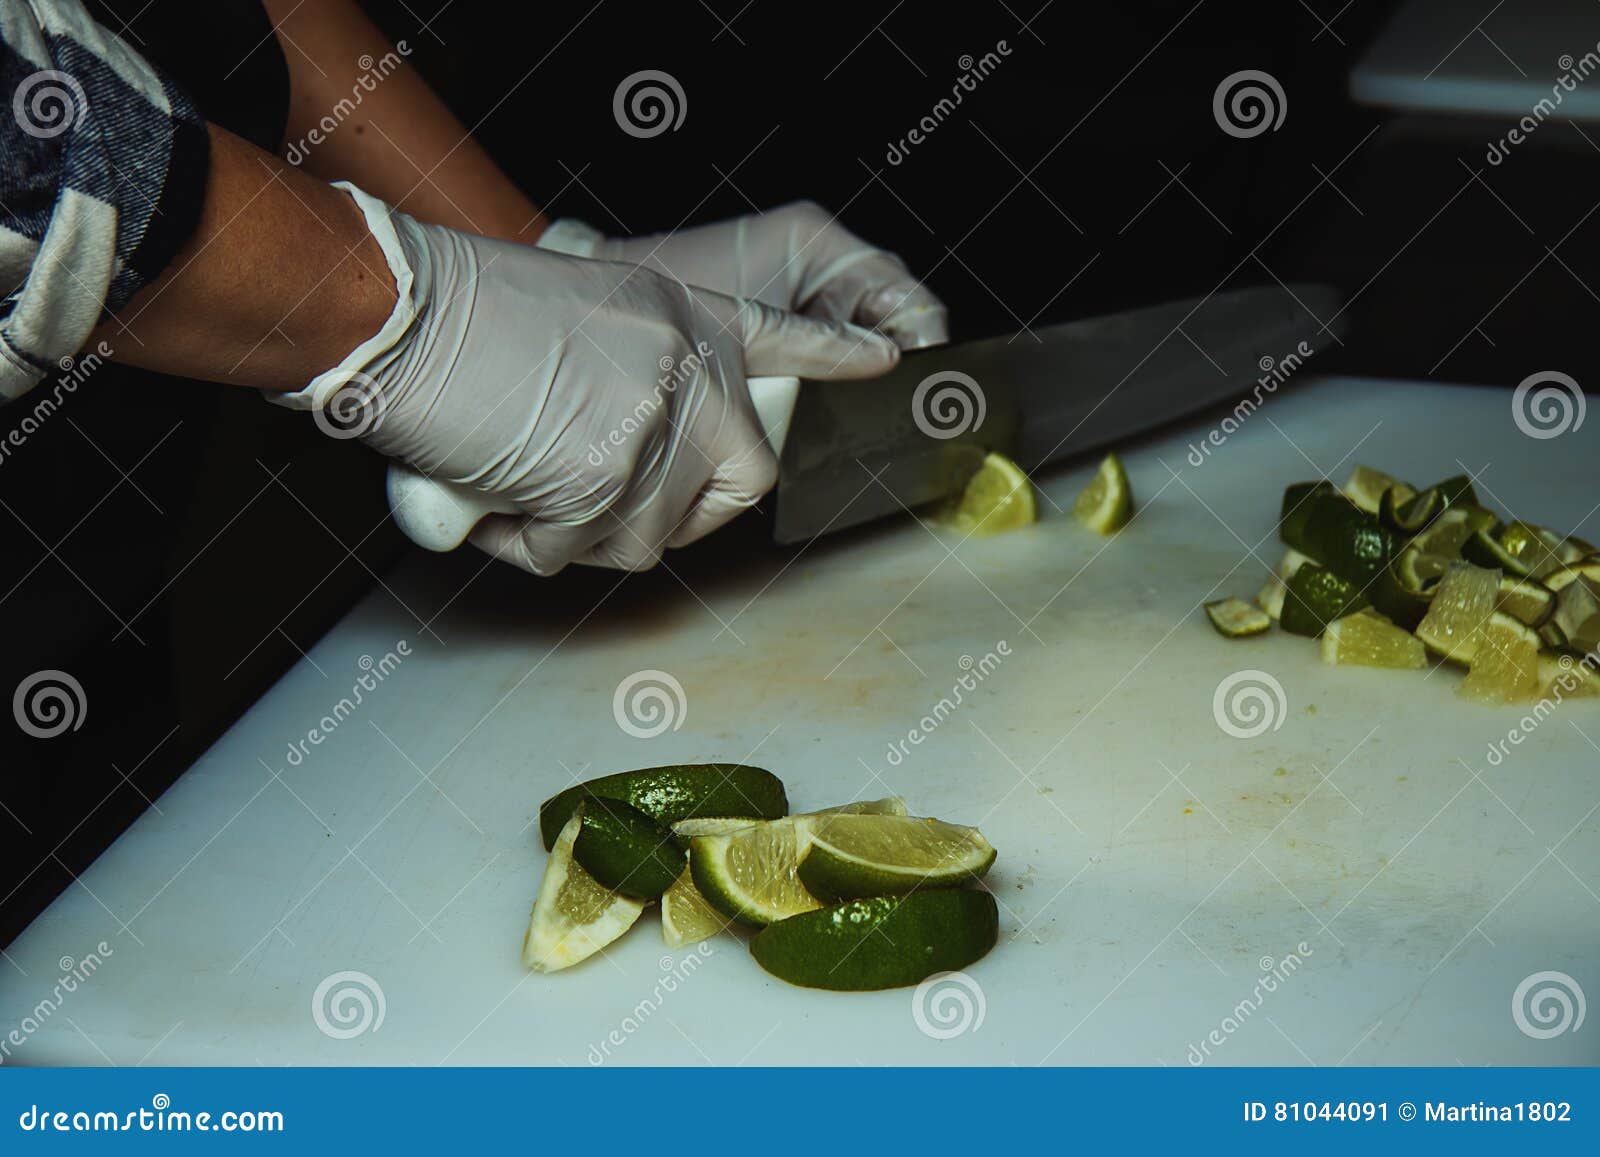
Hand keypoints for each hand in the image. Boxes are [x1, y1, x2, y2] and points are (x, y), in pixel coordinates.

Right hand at [286, 186, 899, 574]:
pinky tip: (496, 495)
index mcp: (682, 316)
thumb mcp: (575, 313)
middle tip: (605, 500)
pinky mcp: (608, 476)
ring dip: (579, 531)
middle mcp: (689, 369)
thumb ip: (632, 371)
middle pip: (741, 481)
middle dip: (684, 513)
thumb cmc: (457, 312)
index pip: (781, 340)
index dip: (830, 359)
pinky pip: (581, 553)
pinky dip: (531, 544)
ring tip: (515, 478)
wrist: (400, 311)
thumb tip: (641, 453)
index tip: (885, 363)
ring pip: (650, 536)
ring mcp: (655, 424)